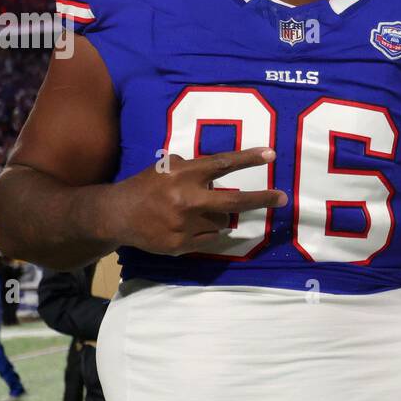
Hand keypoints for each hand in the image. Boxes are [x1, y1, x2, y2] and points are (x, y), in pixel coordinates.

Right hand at [110, 148, 286, 255]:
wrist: (118, 215)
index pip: (222, 164)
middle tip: (282, 198)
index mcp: (184, 175)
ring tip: (197, 213)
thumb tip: (217, 169)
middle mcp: (187, 199)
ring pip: (222, 222)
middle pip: (235, 201)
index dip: (248, 159)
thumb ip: (190, 167)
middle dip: (262, 199)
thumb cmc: (145, 187)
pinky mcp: (182, 245)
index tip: (271, 155)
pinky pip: (210, 238)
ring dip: (218, 217)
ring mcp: (185, 224)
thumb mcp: (165, 168)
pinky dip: (206, 232)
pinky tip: (188, 226)